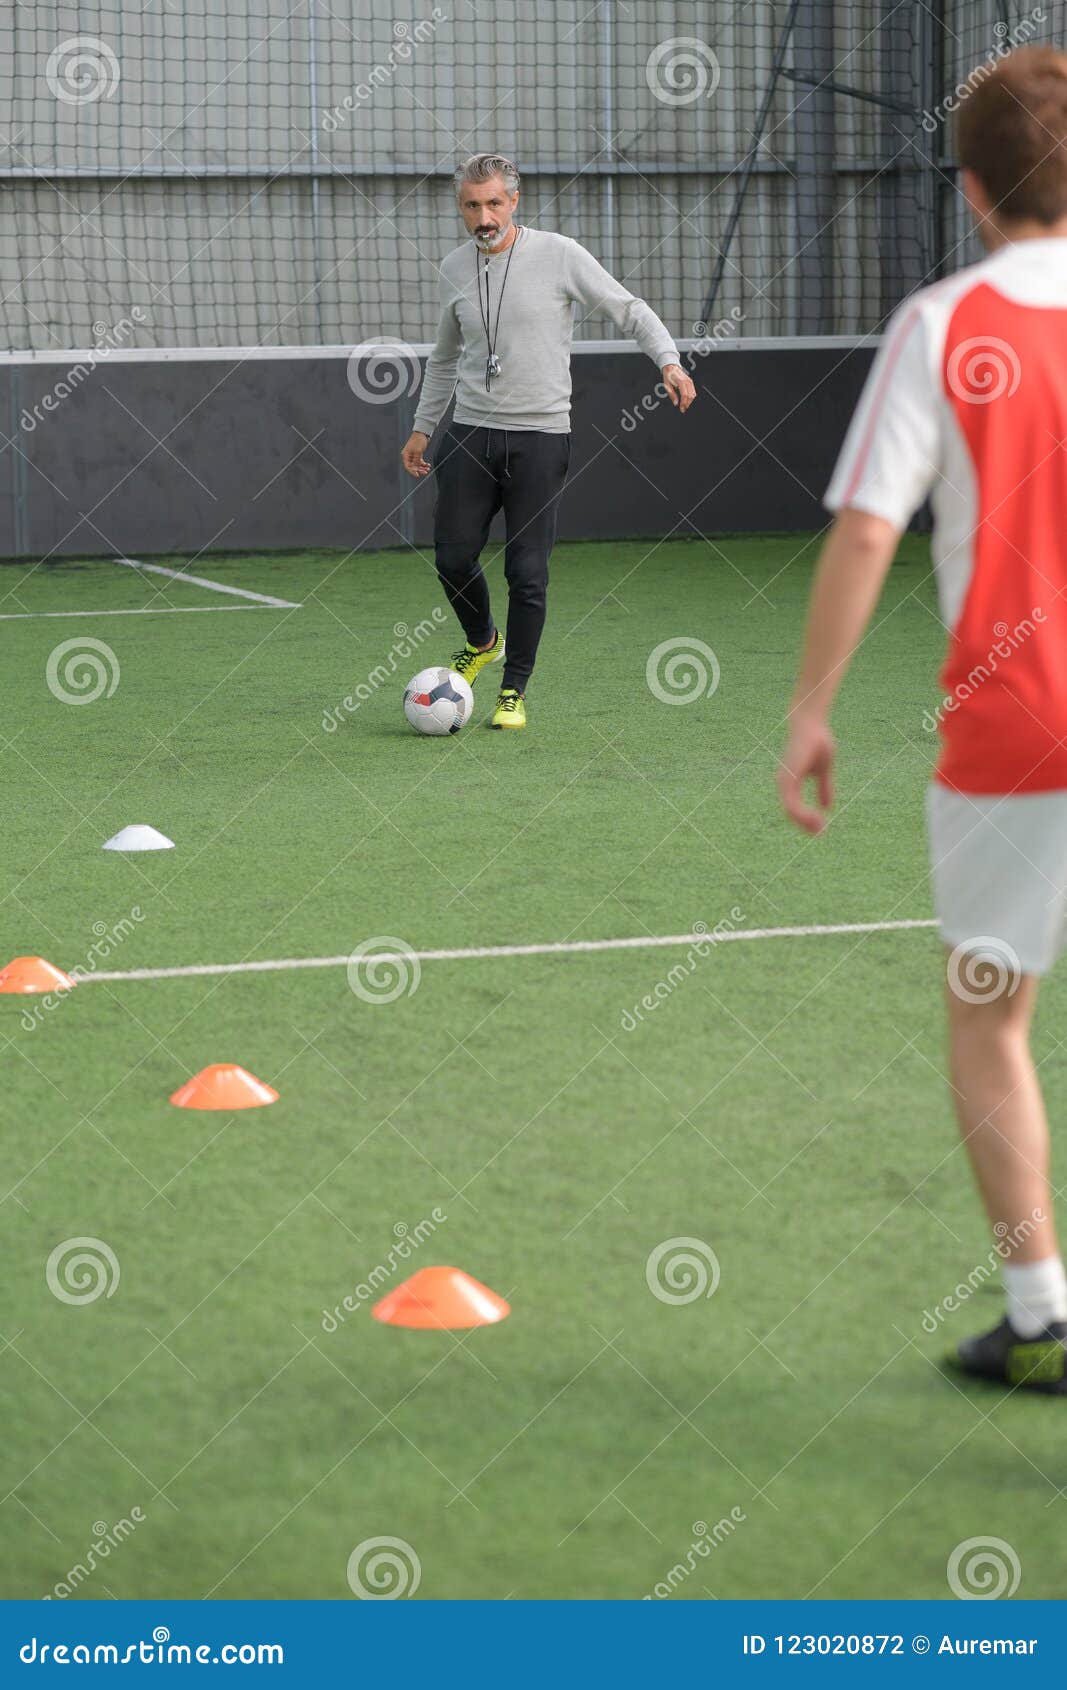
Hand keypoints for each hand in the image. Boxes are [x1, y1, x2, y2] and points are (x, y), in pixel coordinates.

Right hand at [402, 431, 430, 477]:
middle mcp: (408, 456)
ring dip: (422, 468)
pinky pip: (420, 462)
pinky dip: (424, 464)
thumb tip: (416, 468)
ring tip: (427, 469)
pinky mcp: (417, 454)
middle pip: (413, 466)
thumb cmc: (418, 440)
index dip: (412, 471)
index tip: (417, 475)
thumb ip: (416, 461)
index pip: (407, 466)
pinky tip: (428, 465)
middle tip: (425, 472)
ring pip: (417, 465)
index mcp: (405, 455)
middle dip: (419, 470)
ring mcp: (413, 455)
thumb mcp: (418, 452)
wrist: (422, 433)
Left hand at [661, 363, 695, 413]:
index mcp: (681, 382)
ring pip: (694, 394)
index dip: (684, 404)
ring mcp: (690, 382)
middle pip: (691, 396)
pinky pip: (693, 392)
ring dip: (690, 402)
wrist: (671, 367)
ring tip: (686, 406)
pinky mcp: (691, 382)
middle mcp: (687, 381)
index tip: (682, 409)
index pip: (685, 395)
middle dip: (688, 404)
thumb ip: (672, 395)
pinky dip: (691, 398)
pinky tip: (688, 401)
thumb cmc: (668, 375)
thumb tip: (675, 403)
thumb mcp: (667, 385)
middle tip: (684, 409)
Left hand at [777, 713, 835, 834]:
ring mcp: (784, 781)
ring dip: (804, 822)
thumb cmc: (817, 743)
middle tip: (820, 833)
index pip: (795, 807)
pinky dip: (802, 814)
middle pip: (791, 812)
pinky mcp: (788, 778)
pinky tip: (815, 819)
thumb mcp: (823, 770)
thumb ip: (824, 788)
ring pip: (790, 811)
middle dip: (805, 825)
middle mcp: (784, 783)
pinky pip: (792, 803)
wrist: (811, 724)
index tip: (821, 828)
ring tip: (819, 828)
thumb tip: (827, 807)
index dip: (807, 819)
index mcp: (790, 782)